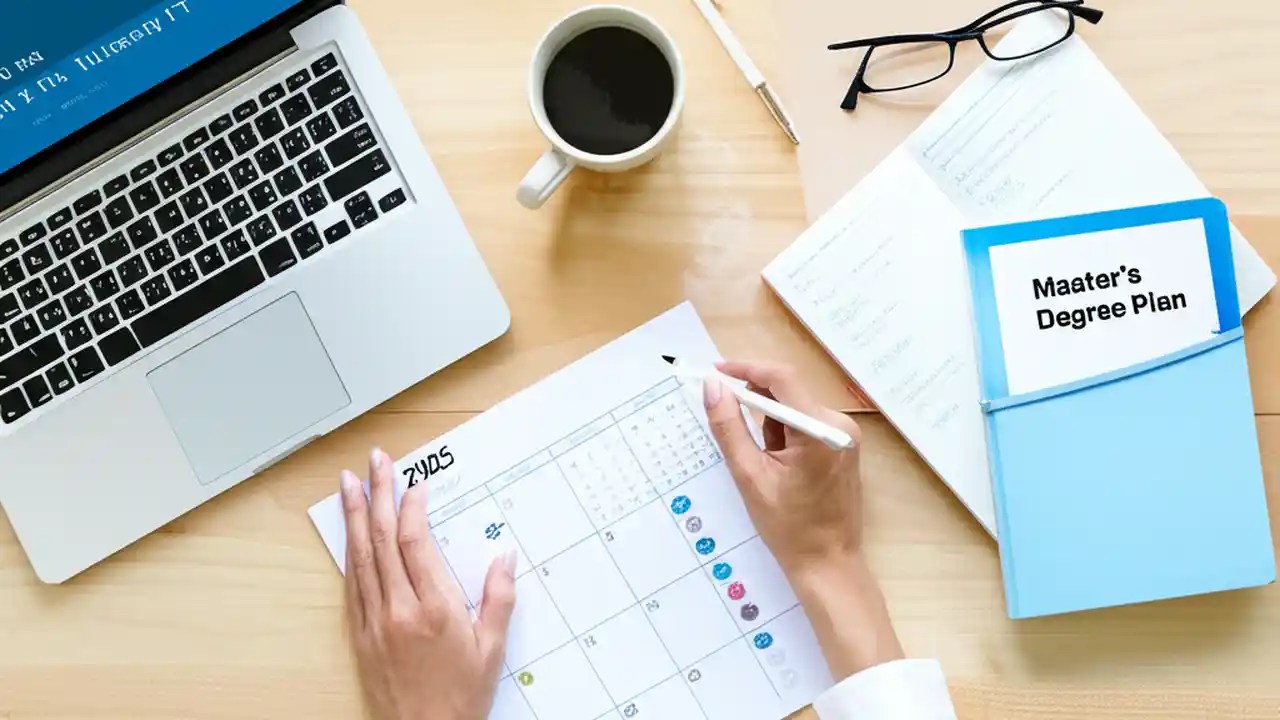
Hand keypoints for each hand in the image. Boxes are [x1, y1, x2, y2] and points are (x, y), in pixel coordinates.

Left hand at [341, 448, 516, 719]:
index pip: (416, 541)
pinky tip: (350, 534)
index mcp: (435, 608)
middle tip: (375, 461)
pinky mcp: (360, 636)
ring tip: (350, 483)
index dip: (413, 506)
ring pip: (361, 556)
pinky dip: (350, 553)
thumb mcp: (492, 648)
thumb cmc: (461, 698)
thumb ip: (499, 598)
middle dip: (378, 494)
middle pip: (384, 538)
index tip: (416, 485)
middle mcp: (399, 609)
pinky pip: (352, 584)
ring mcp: (375, 621)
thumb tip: (505, 557)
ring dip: (356, 515)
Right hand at [703, 360, 863, 577]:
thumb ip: (729, 427)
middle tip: (734, 433)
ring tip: (764, 466)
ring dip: (770, 426)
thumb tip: (713, 388)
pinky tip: (778, 468)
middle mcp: (839, 425)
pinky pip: (805, 425)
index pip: (782, 378)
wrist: (827, 563)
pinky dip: (784, 436)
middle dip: (756, 406)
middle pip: (787, 393)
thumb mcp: (750, 475)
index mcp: (820, 430)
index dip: (746, 369)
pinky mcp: (843, 446)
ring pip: (794, 410)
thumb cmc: (788, 527)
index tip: (716, 372)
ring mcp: (844, 435)